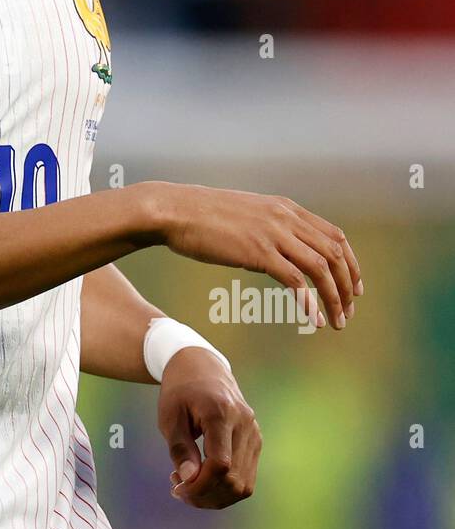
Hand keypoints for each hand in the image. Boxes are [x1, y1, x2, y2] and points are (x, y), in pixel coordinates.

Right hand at [149, 183, 361, 329]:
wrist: (175, 210)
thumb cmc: (202, 215)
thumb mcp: (246, 214)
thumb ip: (268, 225)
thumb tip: (278, 247)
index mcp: (286, 208)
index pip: (335, 235)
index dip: (351, 263)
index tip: (353, 287)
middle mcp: (286, 218)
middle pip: (335, 253)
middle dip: (347, 285)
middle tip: (349, 310)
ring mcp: (273, 234)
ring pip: (321, 268)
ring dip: (334, 297)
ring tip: (336, 321)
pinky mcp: (258, 252)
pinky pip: (295, 279)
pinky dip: (309, 302)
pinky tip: (312, 319)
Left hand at [158, 347, 261, 509]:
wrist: (202, 367)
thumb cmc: (180, 391)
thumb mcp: (170, 416)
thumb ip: (180, 448)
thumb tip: (189, 479)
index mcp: (221, 413)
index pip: (220, 464)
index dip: (200, 485)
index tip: (177, 487)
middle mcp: (245, 424)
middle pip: (233, 479)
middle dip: (204, 495)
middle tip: (177, 489)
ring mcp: (254, 433)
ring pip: (243, 485)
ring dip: (215, 496)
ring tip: (188, 486)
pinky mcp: (256, 441)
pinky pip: (245, 478)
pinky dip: (225, 488)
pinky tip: (203, 481)